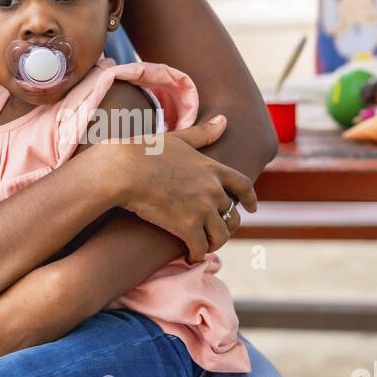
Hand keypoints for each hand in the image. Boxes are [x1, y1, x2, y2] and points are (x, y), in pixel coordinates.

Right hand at [98, 114, 256, 262]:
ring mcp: (202, 209)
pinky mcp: (187, 226)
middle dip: (227, 226)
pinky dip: (197, 254)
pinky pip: (201, 248)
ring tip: (202, 247)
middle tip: (216, 233)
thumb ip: (203, 134)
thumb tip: (224, 120)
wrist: (123, 170)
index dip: (251, 199)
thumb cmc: (144, 151)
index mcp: (212, 168)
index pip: (243, 185)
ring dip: (213, 243)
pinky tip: (189, 256)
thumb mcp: (178, 139)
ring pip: (220, 235)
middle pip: (233, 216)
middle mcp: (213, 190)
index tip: (253, 208)